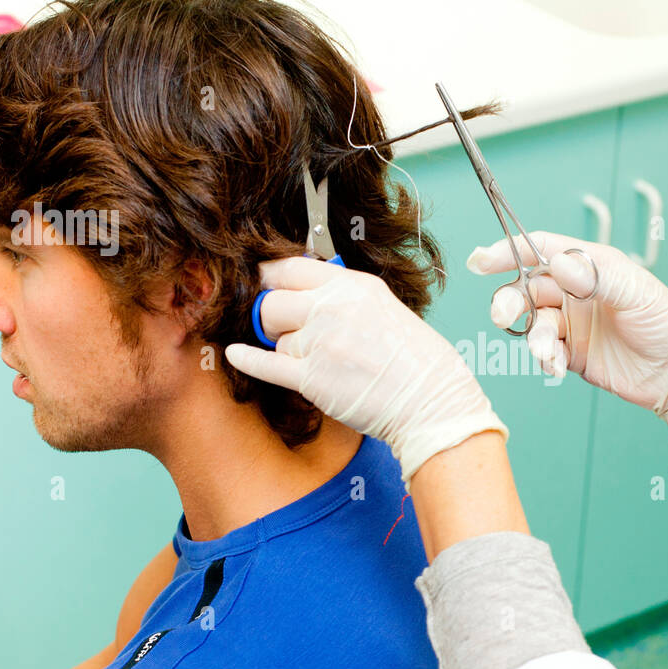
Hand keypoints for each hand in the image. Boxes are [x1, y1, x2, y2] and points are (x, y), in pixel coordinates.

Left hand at [224, 257, 505, 485]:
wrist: (432, 401)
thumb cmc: (418, 361)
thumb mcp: (385, 308)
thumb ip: (345, 297)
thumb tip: (308, 293)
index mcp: (353, 286)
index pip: (291, 267)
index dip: (269, 276)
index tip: (261, 283)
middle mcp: (334, 307)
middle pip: (271, 300)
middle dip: (267, 315)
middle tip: (276, 327)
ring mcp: (321, 342)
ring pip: (276, 338)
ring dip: (285, 350)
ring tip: (313, 361)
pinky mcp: (313, 378)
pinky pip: (266, 364)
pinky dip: (247, 359)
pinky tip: (235, 354)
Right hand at [467, 231, 667, 457]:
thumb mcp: (638, 294)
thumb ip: (597, 278)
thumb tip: (557, 263)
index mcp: (592, 265)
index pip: (542, 248)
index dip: (509, 251)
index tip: (482, 260)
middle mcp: (576, 290)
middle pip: (527, 286)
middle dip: (510, 300)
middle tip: (503, 315)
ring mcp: (571, 322)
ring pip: (532, 322)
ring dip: (532, 338)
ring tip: (547, 354)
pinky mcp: (570, 353)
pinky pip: (544, 351)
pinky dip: (544, 359)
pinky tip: (557, 368)